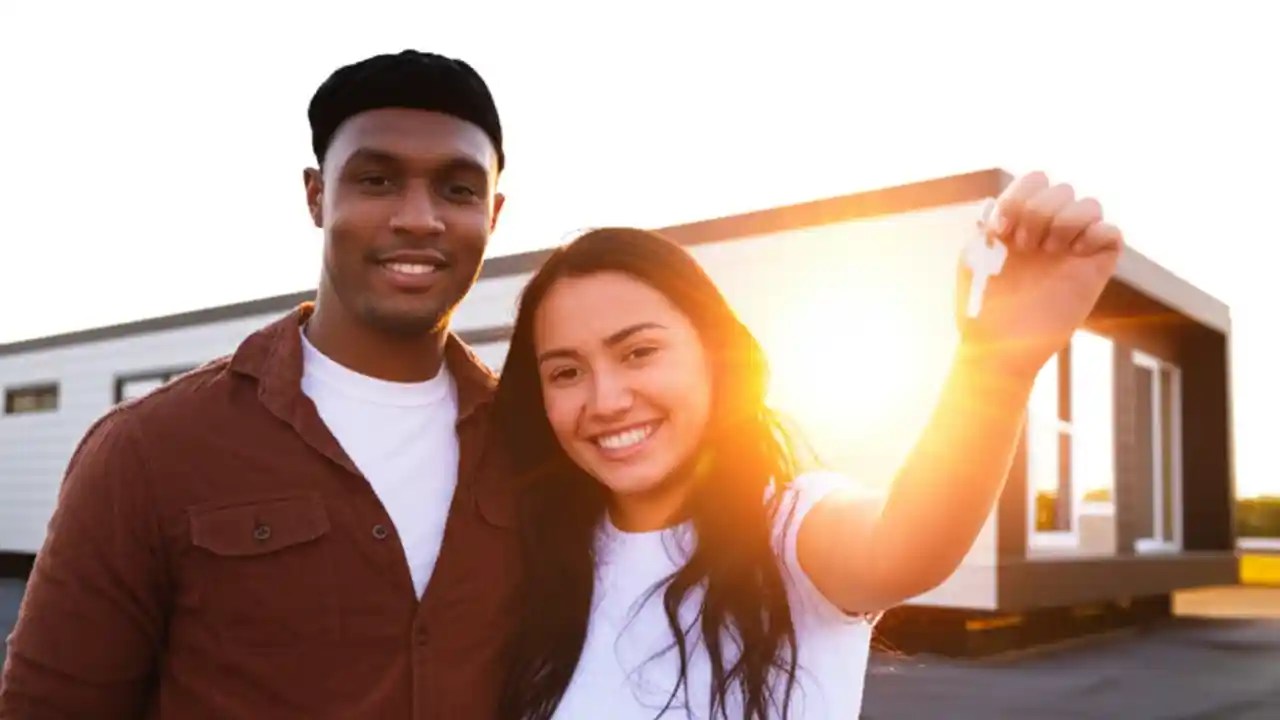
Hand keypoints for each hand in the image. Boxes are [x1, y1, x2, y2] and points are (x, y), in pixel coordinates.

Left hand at [956, 171, 1122, 378]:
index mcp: (1020, 223)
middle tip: (1023, 244)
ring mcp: (1073, 249)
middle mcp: (1049, 231)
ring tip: (1047, 250)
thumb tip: (992, 203)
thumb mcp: (973, 259)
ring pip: (1090, 204)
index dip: (1020, 194)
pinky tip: (1074, 252)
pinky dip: (1096, 232)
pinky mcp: (1094, 269)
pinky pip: (1112, 232)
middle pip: (1062, 188)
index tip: (1000, 229)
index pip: (1035, 182)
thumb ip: (984, 227)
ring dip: (1066, 219)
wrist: (998, 347)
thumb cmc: (980, 307)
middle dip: (1039, 209)